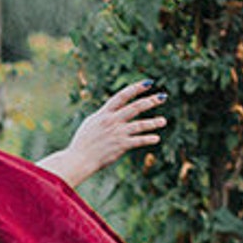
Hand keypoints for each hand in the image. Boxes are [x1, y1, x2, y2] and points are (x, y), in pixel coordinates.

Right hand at [40, 80, 166, 189]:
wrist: (79, 159)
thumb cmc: (83, 142)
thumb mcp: (91, 123)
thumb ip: (104, 115)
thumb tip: (113, 110)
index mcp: (104, 113)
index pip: (122, 96)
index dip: (136, 88)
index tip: (149, 83)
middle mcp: (112, 121)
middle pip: (135, 107)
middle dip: (150, 101)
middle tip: (163, 97)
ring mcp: (117, 133)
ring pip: (140, 125)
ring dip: (153, 122)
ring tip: (163, 121)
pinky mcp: (121, 146)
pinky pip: (138, 141)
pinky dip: (148, 139)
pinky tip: (156, 138)